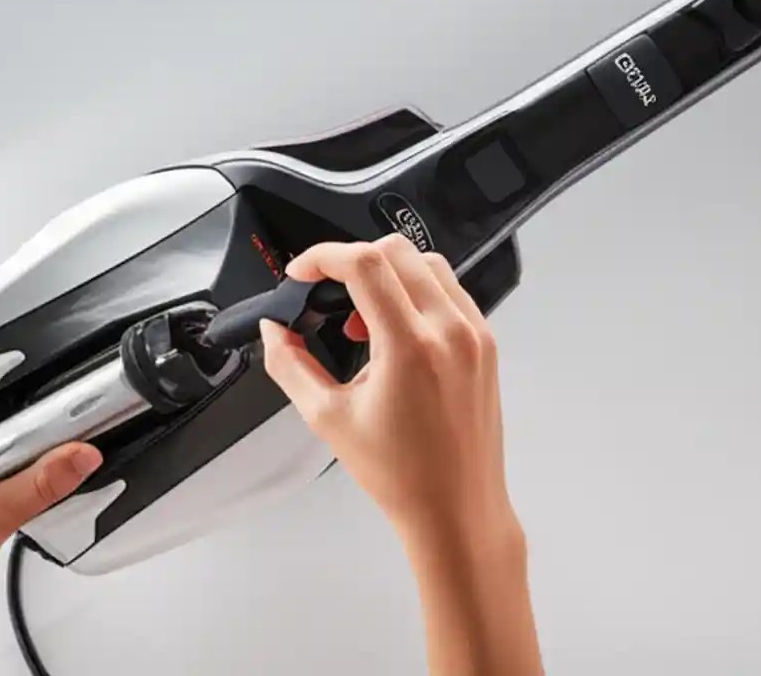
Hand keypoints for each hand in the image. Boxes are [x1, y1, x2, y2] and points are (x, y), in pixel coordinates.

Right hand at [260, 235, 541, 675]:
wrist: (457, 510)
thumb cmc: (401, 476)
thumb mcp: (327, 418)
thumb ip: (290, 364)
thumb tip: (274, 331)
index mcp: (411, 347)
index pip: (365, 264)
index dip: (323, 257)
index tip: (301, 274)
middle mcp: (450, 332)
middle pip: (397, 251)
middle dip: (351, 260)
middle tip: (325, 291)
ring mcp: (475, 336)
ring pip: (426, 264)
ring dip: (385, 274)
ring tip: (358, 319)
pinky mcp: (486, 345)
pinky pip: (448, 292)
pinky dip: (414, 293)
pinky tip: (391, 331)